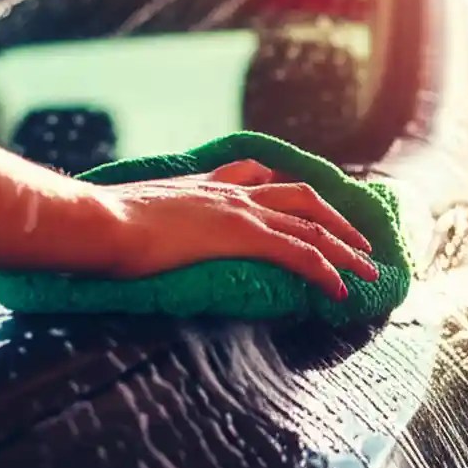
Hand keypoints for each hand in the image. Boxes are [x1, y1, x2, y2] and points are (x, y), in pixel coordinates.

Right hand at [97, 161, 375, 299]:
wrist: (99, 222)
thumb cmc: (104, 226)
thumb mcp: (136, 216)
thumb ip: (156, 220)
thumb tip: (147, 238)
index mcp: (206, 184)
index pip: (261, 177)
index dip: (291, 192)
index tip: (312, 204)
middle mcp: (231, 192)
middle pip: (302, 197)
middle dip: (336, 218)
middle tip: (360, 241)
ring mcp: (240, 211)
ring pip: (312, 225)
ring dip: (345, 248)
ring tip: (368, 269)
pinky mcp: (244, 236)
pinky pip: (300, 253)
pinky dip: (326, 271)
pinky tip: (342, 290)